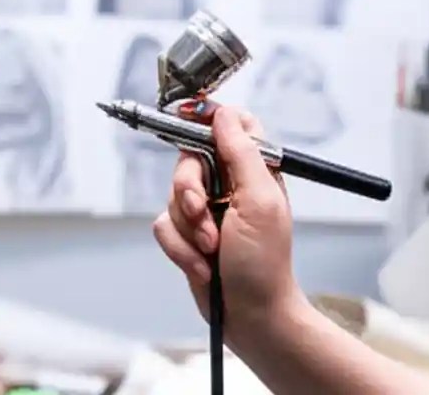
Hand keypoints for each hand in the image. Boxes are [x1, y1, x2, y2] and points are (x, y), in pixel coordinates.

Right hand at [152, 103, 305, 343]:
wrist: (250, 315)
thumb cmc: (265, 265)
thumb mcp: (259, 202)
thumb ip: (241, 154)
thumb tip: (223, 113)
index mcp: (252, 171)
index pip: (229, 126)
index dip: (207, 119)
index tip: (187, 120)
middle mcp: (227, 185)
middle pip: (188, 160)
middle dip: (190, 191)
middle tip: (205, 212)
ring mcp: (205, 210)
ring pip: (172, 196)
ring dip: (190, 228)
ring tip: (212, 250)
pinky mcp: (186, 234)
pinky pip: (163, 226)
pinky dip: (180, 248)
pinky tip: (202, 266)